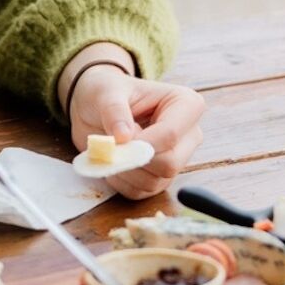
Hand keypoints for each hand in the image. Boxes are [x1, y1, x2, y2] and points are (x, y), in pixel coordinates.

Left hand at [67, 65, 205, 199]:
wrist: (95, 107)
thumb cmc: (107, 92)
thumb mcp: (107, 92)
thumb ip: (115, 112)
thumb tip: (123, 137)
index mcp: (186, 104)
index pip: (171, 134)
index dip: (142, 144)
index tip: (117, 141)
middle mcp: (189, 134)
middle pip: (170, 163)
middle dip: (134, 160)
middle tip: (110, 147)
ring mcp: (177, 158)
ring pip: (156, 181)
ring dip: (125, 172)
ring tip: (109, 151)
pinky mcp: (161, 178)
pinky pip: (143, 193)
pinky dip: (121, 182)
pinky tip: (113, 163)